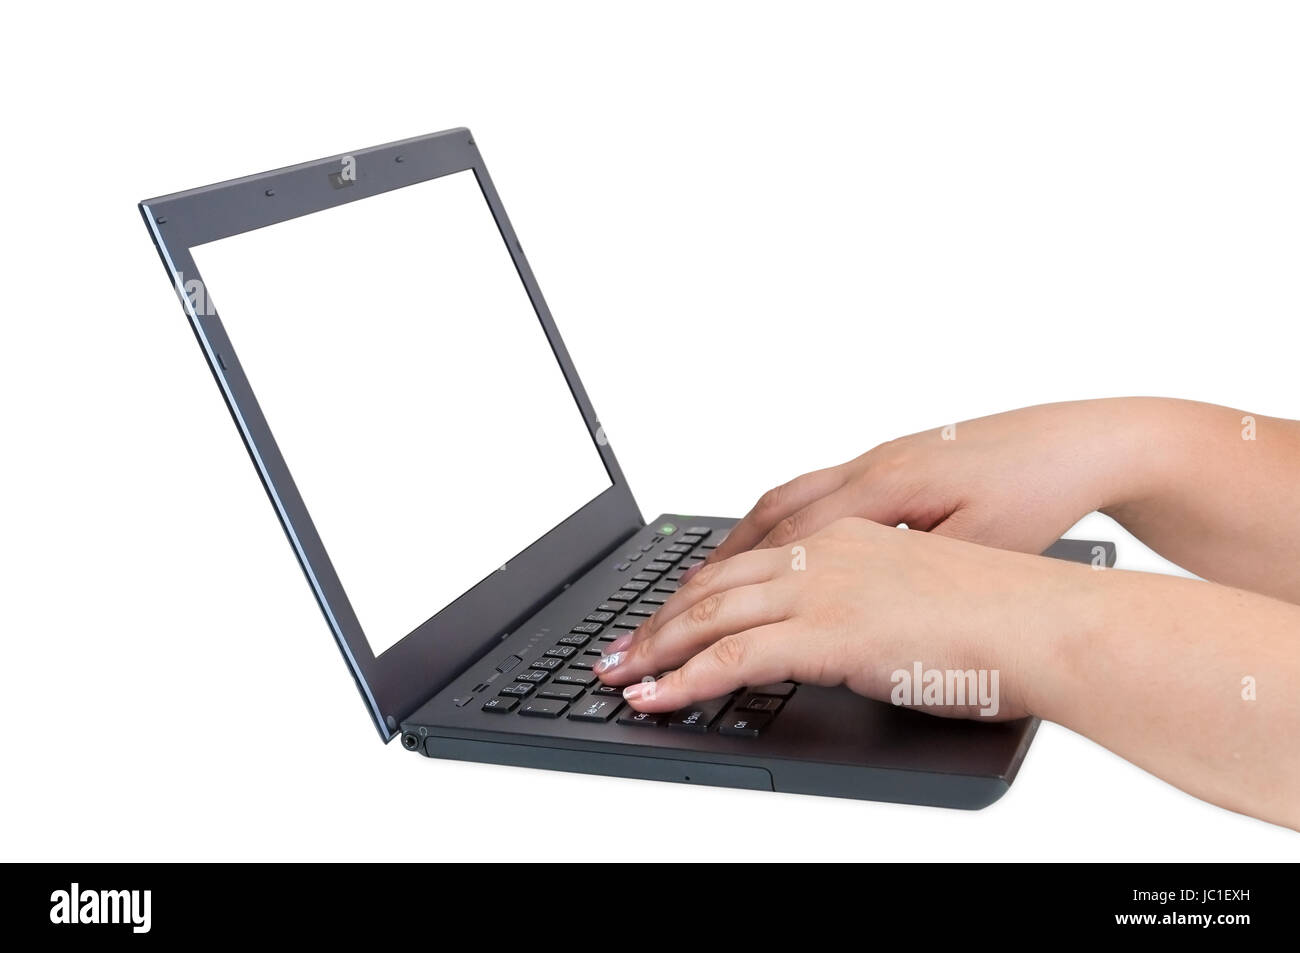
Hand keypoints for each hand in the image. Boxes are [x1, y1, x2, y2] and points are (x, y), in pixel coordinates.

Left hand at [595, 517, 1091, 718]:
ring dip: (656, 648)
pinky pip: (733, 657)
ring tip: (618, 674)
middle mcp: (830, 551)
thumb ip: (876, 609)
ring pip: (712, 614)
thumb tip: (854, 637)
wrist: (1054, 622)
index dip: (699, 590)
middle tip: (619, 647)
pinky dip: (683, 680)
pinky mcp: (830, 631)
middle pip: (717, 581)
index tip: (666, 615)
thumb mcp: (927, 599)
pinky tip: (654, 698)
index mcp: (852, 537)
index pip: (752, 559)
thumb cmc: (1010, 618)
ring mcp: (827, 587)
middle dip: (658, 619)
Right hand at [699, 399, 1170, 570]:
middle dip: (711, 571)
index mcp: (886, 487)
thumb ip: (913, 576)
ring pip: (781, 501)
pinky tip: (763, 544)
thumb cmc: (1041, 495)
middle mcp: (868, 466)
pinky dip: (770, 521)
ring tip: (694, 584)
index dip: (732, 589)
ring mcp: (875, 459)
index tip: (690, 624)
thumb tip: (854, 611)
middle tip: (667, 613)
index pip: (785, 543)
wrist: (1085, 442)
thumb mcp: (981, 549)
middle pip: (766, 520)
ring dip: (734, 544)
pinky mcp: (889, 461)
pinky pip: (808, 490)